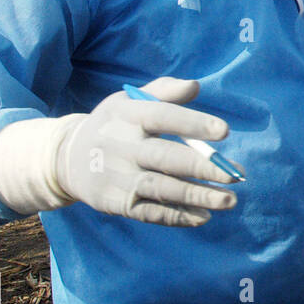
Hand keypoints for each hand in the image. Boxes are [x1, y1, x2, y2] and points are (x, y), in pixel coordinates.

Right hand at [55, 77, 238, 226]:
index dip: (193, 124)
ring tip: (229, 200)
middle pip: (165, 158)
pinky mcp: (115, 202)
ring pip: (161, 188)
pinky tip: (204, 217)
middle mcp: (121, 146)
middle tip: (236, 175)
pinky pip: (149, 212)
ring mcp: (117, 177)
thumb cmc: (114, 124)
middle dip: (203, 167)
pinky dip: (177, 216)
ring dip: (197, 196)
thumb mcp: (130, 100)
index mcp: (127, 115)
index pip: (162, 116)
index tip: (225, 132)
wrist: (66, 157)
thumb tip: (195, 86)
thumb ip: (164, 90)